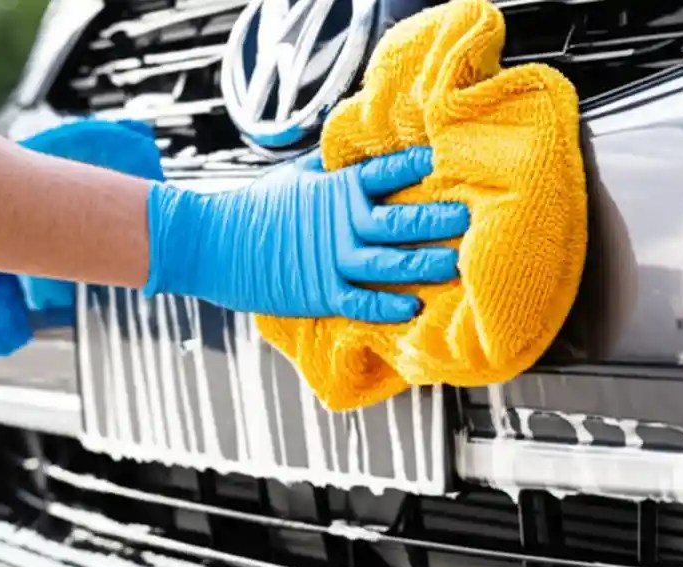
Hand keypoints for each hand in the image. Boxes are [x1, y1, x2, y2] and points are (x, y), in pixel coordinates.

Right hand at [144, 147, 466, 321]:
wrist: (210, 243)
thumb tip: (350, 144)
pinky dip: (388, 306)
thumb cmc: (254, 208)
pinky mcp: (319, 292)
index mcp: (336, 189)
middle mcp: (340, 222)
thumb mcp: (293, 176)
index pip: (388, 171)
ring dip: (424, 264)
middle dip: (438, 219)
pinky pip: (362, 301)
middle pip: (400, 219)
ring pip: (389, 263)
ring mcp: (331, 259)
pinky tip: (414, 307)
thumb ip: (328, 165)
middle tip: (471, 218)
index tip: (452, 161)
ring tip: (455, 265)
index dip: (420, 166)